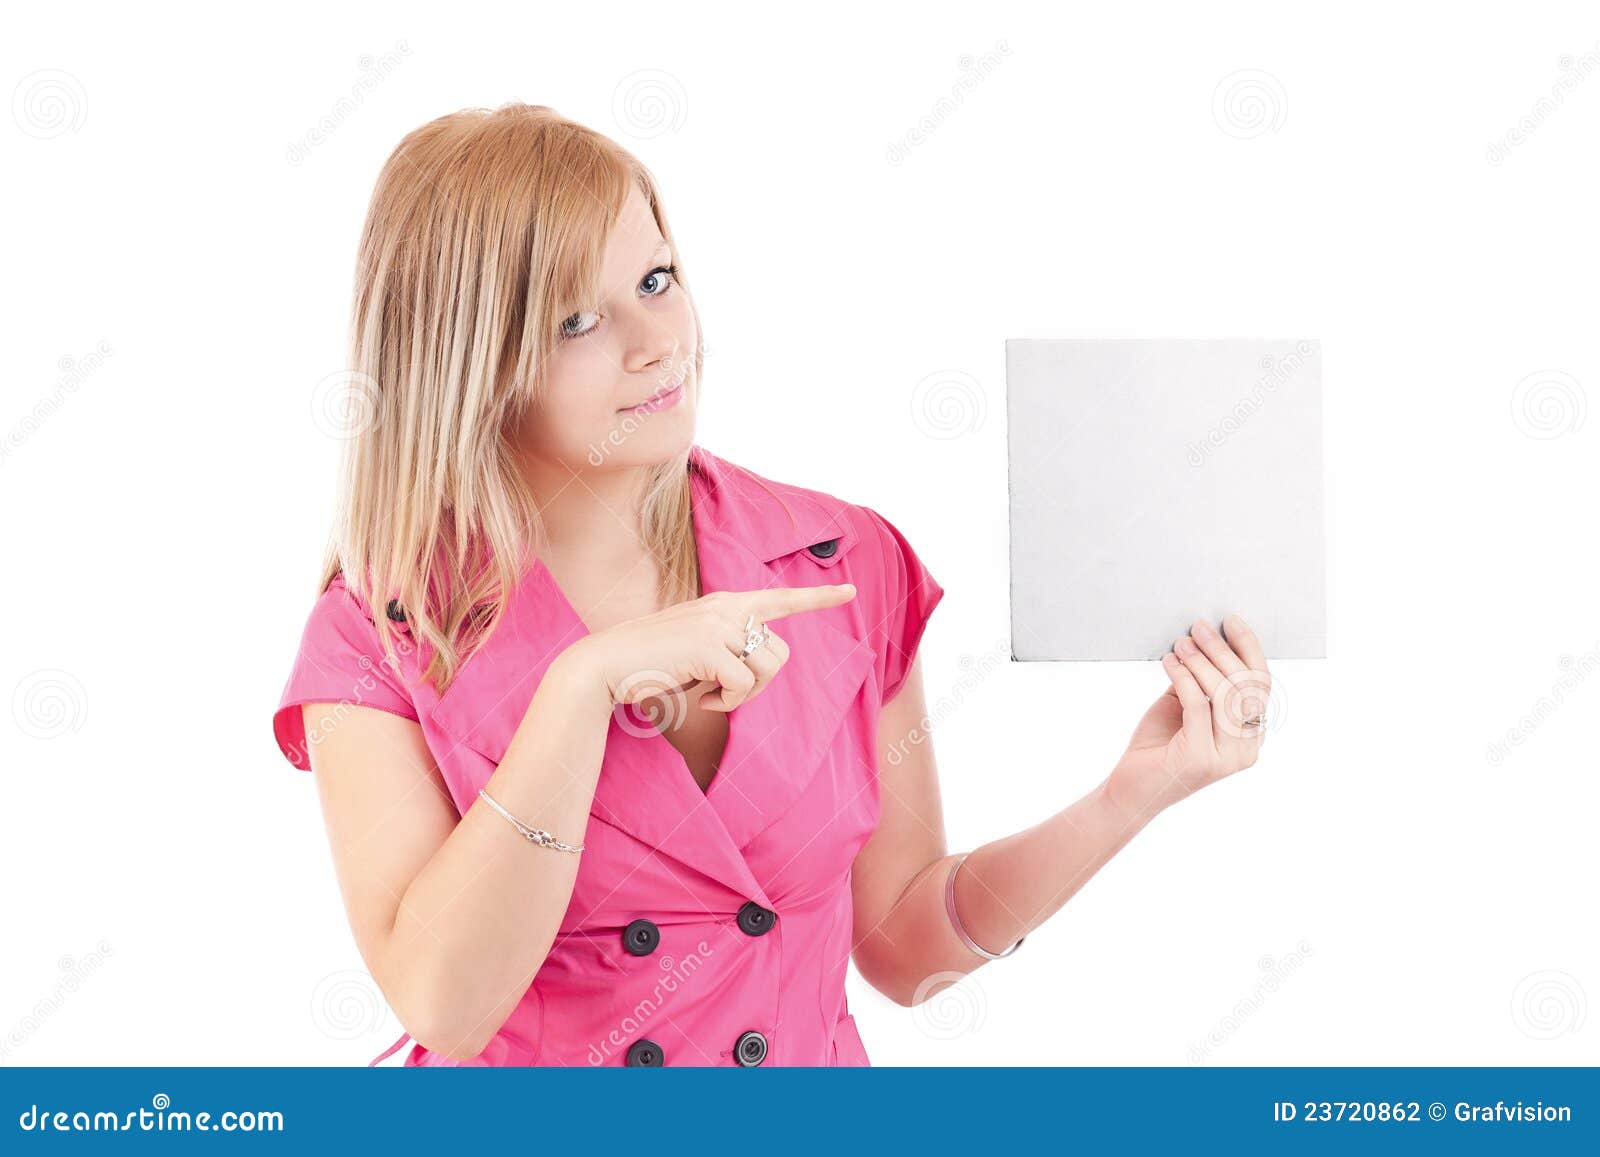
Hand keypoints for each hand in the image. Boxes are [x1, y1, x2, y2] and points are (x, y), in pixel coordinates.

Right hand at [568, 584, 857, 714]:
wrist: (605, 666)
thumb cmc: (650, 665)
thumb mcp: (695, 649)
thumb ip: (728, 646)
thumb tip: (761, 662)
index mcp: (723, 604)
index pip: (779, 598)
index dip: (817, 598)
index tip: (849, 592)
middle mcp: (725, 607)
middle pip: (780, 653)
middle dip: (761, 684)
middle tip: (723, 694)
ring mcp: (717, 624)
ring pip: (766, 670)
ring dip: (742, 696)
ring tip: (709, 695)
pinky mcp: (709, 647)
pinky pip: (743, 687)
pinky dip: (726, 703)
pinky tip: (700, 700)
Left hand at [1106, 614, 1271, 815]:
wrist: (1131, 789)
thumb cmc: (1158, 745)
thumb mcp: (1185, 706)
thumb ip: (1202, 681)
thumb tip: (1205, 636)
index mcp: (1250, 735)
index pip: (1261, 685)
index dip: (1249, 649)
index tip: (1231, 621)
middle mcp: (1246, 749)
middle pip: (1245, 687)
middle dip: (1222, 650)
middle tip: (1198, 628)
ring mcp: (1226, 757)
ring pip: (1225, 695)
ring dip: (1202, 662)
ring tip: (1181, 643)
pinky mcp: (1200, 758)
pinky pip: (1198, 705)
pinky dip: (1184, 677)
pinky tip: (1169, 661)